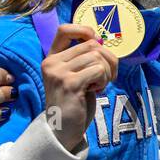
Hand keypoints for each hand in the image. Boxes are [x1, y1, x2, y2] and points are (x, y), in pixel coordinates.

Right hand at [42, 24, 117, 153]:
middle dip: (108, 59)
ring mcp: (59, 72)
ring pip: (97, 57)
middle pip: (92, 44)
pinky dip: (104, 80)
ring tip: (98, 85)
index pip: (64, 29)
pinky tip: (95, 91)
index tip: (97, 44)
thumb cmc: (74, 102)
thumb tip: (101, 41)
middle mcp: (52, 63)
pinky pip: (99, 70)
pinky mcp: (70, 83)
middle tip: (107, 76)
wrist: (62, 129)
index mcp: (52, 58)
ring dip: (107, 72)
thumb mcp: (76, 75)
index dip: (85, 31)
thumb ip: (83, 59)